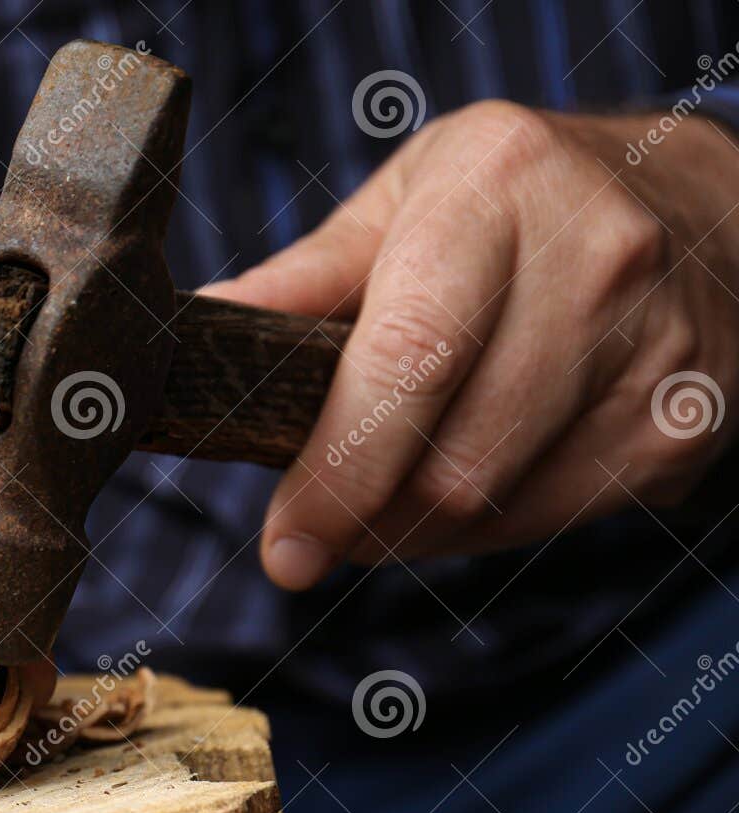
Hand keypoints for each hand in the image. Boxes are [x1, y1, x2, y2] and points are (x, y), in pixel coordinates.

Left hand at [204, 101, 738, 588]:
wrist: (695, 206)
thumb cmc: (514, 205)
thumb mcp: (406, 199)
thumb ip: (306, 275)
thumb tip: (201, 325)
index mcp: (497, 189)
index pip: (410, 356)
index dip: (338, 469)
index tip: (285, 545)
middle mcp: (595, 260)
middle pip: (456, 460)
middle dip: (363, 515)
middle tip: (314, 526)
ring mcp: (654, 347)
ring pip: (496, 503)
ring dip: (413, 528)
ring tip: (382, 491)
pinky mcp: (680, 421)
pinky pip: (549, 517)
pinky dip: (480, 527)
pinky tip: (462, 478)